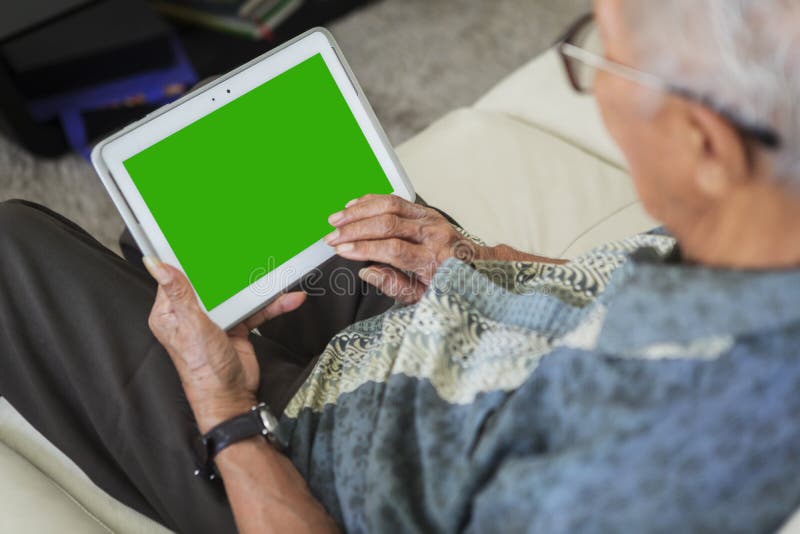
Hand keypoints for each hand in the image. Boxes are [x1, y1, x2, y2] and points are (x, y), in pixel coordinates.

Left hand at [143, 257, 305, 432]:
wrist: (231, 398)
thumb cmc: (204, 370)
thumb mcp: (191, 325)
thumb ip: (179, 292)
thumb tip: (155, 265)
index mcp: (170, 312)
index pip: (175, 276)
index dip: (186, 258)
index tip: (199, 239)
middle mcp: (191, 314)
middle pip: (210, 281)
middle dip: (229, 269)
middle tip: (243, 249)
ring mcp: (215, 320)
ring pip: (236, 294)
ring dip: (257, 287)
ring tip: (274, 276)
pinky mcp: (237, 327)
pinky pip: (254, 309)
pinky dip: (271, 304)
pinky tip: (288, 299)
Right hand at [324, 194, 484, 303]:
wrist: (478, 266)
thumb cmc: (452, 285)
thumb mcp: (426, 297)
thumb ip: (394, 286)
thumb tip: (366, 271)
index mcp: (434, 259)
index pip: (393, 249)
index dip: (364, 248)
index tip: (341, 251)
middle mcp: (434, 234)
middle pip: (388, 224)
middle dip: (355, 230)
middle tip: (332, 237)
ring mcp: (431, 219)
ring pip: (390, 205)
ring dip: (359, 211)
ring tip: (337, 219)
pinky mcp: (426, 211)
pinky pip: (396, 200)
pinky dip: (372, 201)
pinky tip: (354, 206)